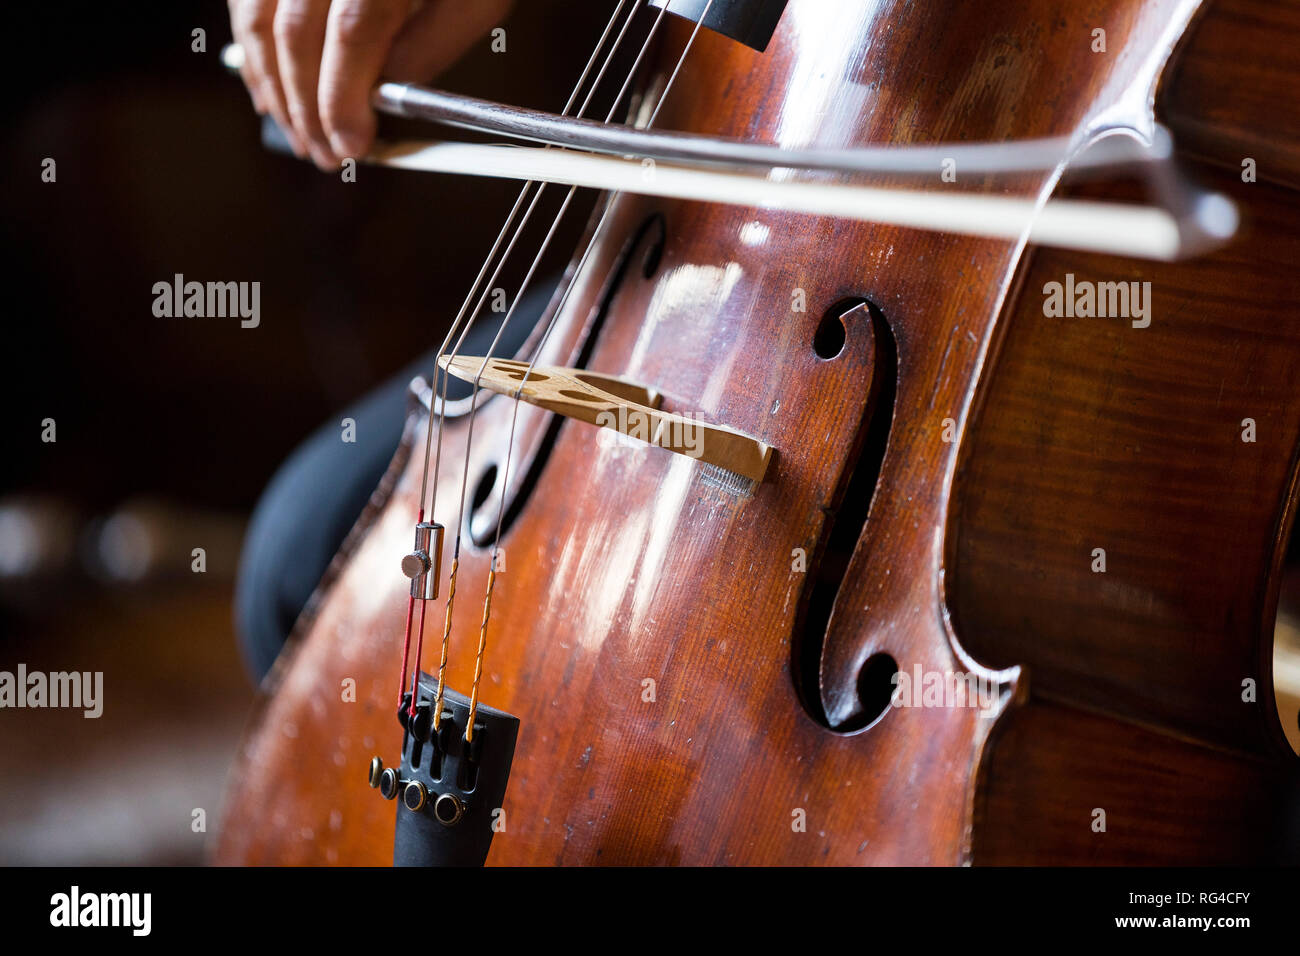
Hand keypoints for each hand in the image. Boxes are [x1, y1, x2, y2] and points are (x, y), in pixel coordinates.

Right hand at [228, 0, 512, 169]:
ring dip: (271, 81)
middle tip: (322, 152)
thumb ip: (428, 49)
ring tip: (294, 128)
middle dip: (304, 105)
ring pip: (257, 13)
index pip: (353, 32)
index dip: (344, 99)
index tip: (351, 145)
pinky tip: (270, 82)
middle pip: (294, 29)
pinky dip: (253, 42)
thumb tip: (380, 104)